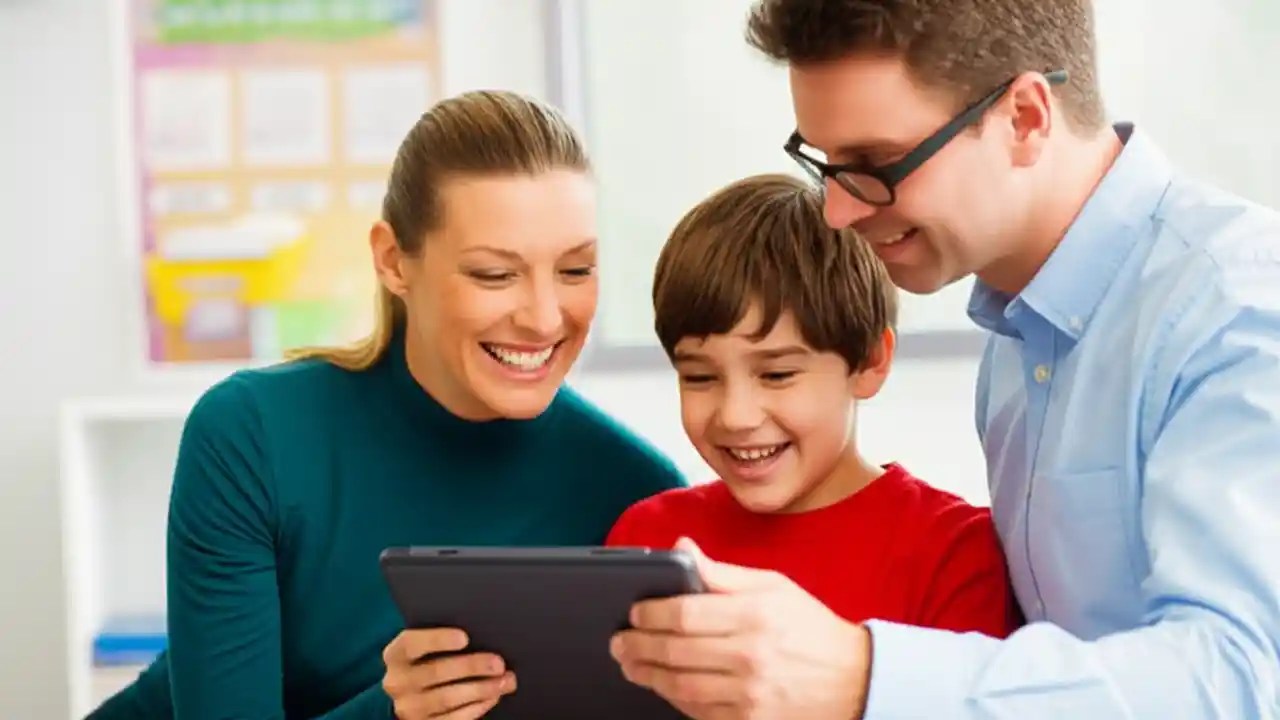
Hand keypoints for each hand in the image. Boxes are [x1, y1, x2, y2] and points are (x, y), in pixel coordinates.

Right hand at [382, 628, 515, 718]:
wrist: (409, 697)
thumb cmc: (424, 663)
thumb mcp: (423, 649)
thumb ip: (441, 641)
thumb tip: (482, 636)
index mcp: (396, 655)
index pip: (412, 643)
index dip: (438, 640)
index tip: (465, 637)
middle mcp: (398, 682)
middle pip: (436, 671)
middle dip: (471, 666)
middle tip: (498, 663)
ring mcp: (409, 707)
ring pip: (447, 698)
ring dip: (481, 689)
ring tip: (505, 681)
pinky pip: (454, 719)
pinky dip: (477, 707)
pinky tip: (492, 697)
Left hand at [610, 538, 871, 719]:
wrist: (855, 680)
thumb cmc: (809, 628)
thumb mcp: (772, 587)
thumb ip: (722, 572)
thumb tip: (681, 548)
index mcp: (755, 615)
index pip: (685, 614)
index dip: (650, 614)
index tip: (633, 612)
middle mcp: (751, 656)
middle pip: (675, 652)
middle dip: (638, 646)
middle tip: (618, 642)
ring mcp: (751, 694)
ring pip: (681, 686)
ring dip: (648, 675)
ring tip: (630, 665)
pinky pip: (699, 712)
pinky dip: (675, 699)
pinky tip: (663, 686)